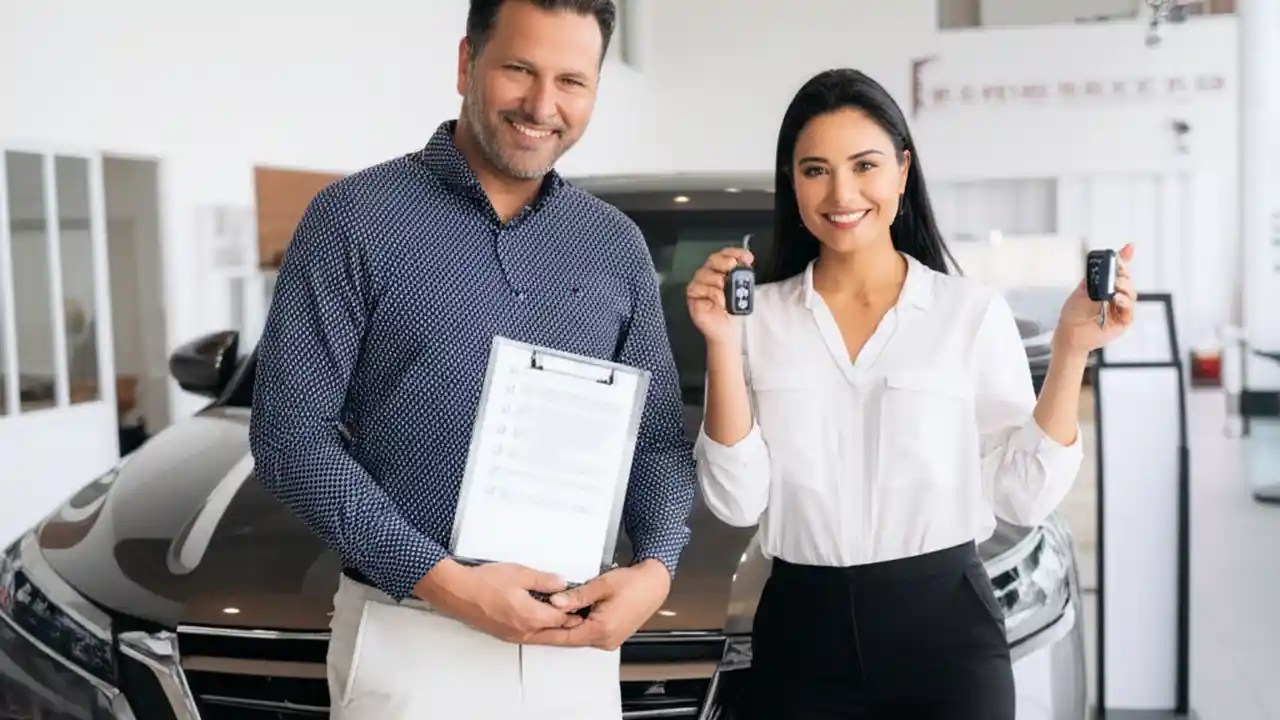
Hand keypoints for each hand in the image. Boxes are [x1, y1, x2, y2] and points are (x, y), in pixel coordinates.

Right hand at [412, 559, 584, 642]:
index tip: (584, 604)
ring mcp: (514, 635)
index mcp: (531, 616)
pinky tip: (542, 620)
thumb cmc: (484, 582)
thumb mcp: (520, 574)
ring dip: (556, 629)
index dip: (575, 610)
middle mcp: (524, 631)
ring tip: (567, 619)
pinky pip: (530, 636)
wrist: (458, 592)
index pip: (562, 618)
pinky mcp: (505, 634)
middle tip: (582, 616)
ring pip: (543, 637)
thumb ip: (545, 580)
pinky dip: (541, 630)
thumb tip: (562, 584)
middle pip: (556, 633)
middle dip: (570, 625)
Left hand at [524, 559, 671, 650]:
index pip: (564, 636)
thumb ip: (576, 596)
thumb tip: (555, 602)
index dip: (545, 632)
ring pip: (579, 636)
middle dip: (553, 629)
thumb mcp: (601, 585)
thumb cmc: (634, 583)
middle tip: (533, 621)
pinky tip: (570, 615)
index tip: (530, 629)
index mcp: (601, 629)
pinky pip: (589, 634)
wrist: (654, 584)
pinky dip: (578, 626)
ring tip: (550, 615)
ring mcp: (610, 640)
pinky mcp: (612, 635)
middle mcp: (605, 640)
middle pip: (570, 638)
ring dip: (566, 626)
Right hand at [685, 247, 753, 346]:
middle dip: (725, 262)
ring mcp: (698, 283)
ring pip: (707, 274)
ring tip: (726, 297)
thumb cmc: (732, 309)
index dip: (734, 252)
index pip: (724, 254)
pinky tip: (719, 303)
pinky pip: (701, 287)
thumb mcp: (742, 289)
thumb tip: (745, 261)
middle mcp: (708, 274)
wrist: (727, 329)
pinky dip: (713, 294)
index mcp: (720, 270)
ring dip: (720, 284)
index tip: (747, 258)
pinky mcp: (692, 294)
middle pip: (713, 259)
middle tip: (733, 268)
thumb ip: (742, 273)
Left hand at [1052, 243, 1136, 356]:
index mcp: (1106, 287)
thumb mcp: (1081, 290)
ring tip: (1116, 287)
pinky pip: (1130, 310)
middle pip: (1128, 281)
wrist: (1069, 332)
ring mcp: (1120, 309)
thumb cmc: (1073, 314)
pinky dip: (1125, 303)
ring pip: (1132, 294)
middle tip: (1118, 271)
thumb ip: (1092, 278)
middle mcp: (1116, 296)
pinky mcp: (1123, 322)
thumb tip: (1098, 264)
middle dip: (1124, 274)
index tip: (1130, 247)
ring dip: (1126, 287)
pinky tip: (1117, 299)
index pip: (1119, 271)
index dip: (1125, 259)